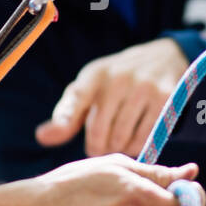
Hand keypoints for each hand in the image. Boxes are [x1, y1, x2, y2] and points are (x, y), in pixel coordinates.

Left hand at [35, 38, 189, 156]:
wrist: (162, 57)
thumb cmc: (116, 81)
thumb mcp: (91, 88)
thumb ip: (67, 114)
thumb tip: (41, 137)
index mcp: (95, 74)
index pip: (75, 98)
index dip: (62, 120)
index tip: (44, 136)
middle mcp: (118, 78)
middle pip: (99, 132)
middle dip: (97, 146)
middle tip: (100, 146)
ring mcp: (143, 87)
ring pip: (122, 139)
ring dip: (118, 148)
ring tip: (117, 142)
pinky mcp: (164, 99)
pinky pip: (144, 139)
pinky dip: (137, 147)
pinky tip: (134, 140)